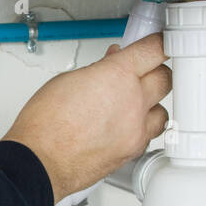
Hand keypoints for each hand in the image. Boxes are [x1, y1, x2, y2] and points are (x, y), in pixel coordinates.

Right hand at [1, 34, 170, 202]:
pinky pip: (150, 135)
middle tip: (141, 71)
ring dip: (152, 104)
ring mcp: (136, 129)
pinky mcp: (133, 151)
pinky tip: (126, 126)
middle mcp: (133, 102)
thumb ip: (98, 70)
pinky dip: (142, 128)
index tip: (156, 43)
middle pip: (166, 78)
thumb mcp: (68, 81)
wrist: (39, 162)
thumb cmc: (44, 125)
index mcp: (117, 76)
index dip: (157, 43)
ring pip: (163, 110)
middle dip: (155, 71)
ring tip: (133, 103)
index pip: (154, 49)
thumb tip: (110, 65)